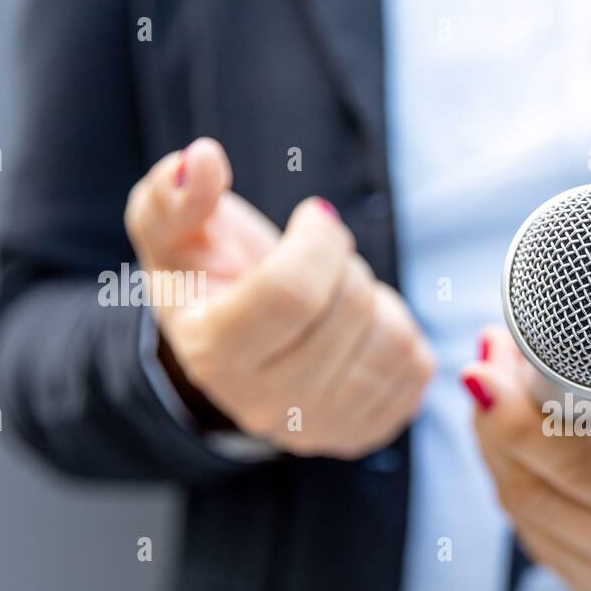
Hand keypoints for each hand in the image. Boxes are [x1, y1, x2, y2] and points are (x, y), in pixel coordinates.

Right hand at [124, 137, 433, 457]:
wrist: (236, 349)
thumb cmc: (205, 279)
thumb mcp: (172, 234)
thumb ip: (174, 196)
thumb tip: (202, 159)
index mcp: (213, 354)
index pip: (292, 292)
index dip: (319, 240)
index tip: (316, 215)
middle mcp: (266, 405)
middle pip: (348, 312)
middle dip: (346, 264)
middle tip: (325, 259)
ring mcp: (319, 428)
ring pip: (393, 340)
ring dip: (376, 299)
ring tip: (339, 296)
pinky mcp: (366, 432)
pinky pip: (418, 367)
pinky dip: (401, 332)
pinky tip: (361, 330)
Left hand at [461, 327, 590, 590]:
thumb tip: (540, 332)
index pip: (580, 466)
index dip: (518, 417)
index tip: (485, 367)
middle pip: (533, 490)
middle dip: (495, 420)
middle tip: (485, 360)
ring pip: (519, 510)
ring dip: (495, 443)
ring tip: (498, 386)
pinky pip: (527, 530)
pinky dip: (511, 476)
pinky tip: (515, 438)